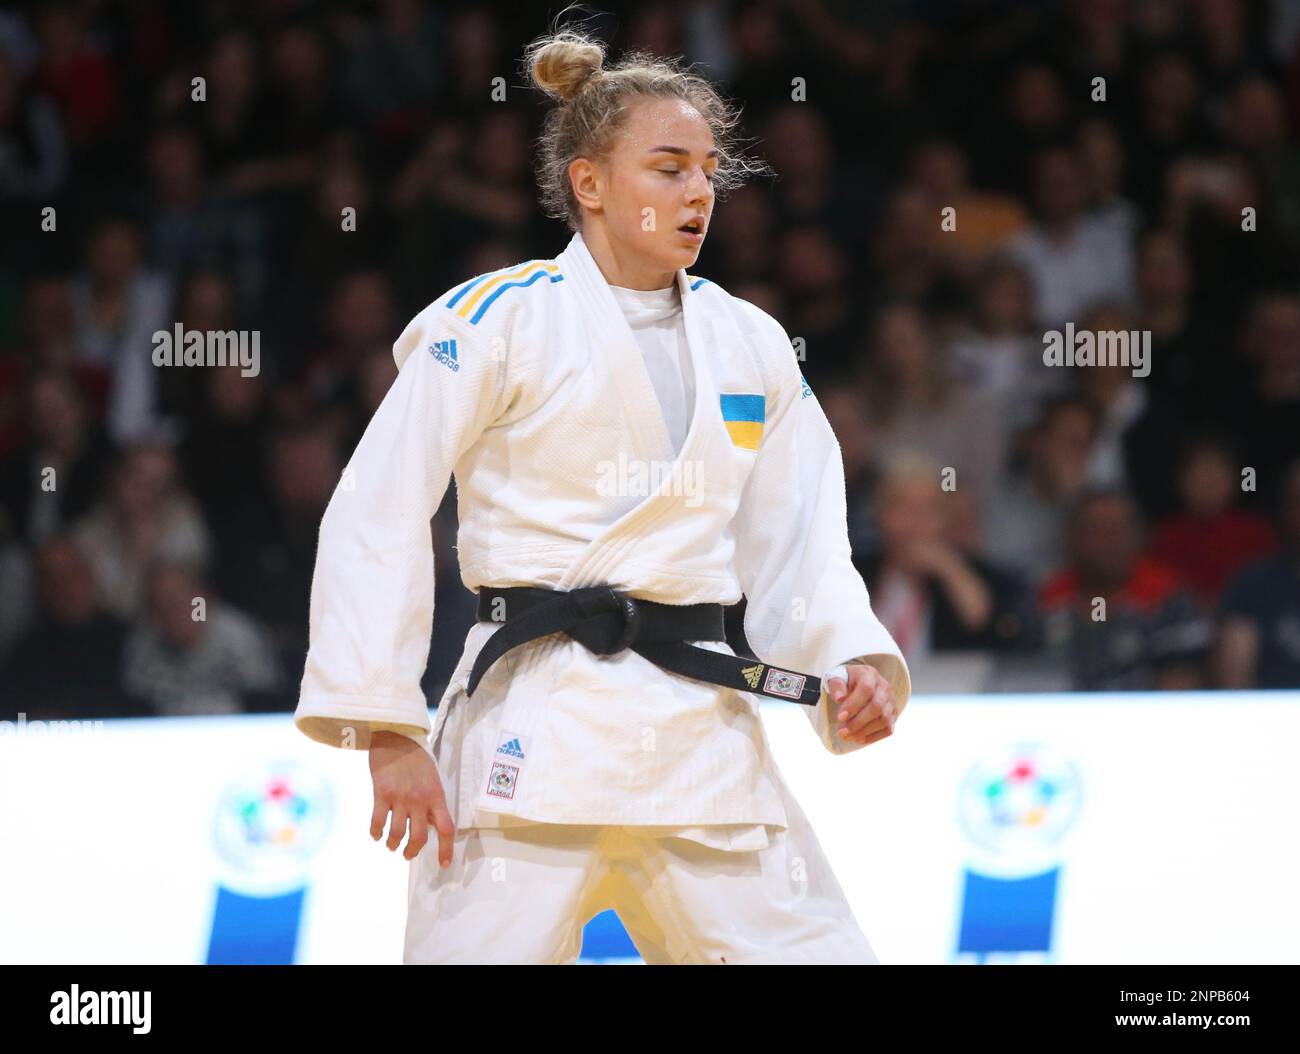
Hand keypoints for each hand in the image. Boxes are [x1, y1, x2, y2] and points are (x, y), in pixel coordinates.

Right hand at [369, 731, 455, 867]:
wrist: (395, 737)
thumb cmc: (416, 758)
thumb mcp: (433, 778)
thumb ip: (432, 801)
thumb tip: (429, 825)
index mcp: (436, 795)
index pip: (446, 828)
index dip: (446, 850)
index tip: (444, 864)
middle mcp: (420, 799)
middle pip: (419, 837)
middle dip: (412, 851)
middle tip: (408, 854)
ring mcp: (400, 797)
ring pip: (397, 833)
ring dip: (393, 844)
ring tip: (391, 845)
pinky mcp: (381, 794)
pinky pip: (378, 822)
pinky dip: (376, 833)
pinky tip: (376, 835)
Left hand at [826, 663, 897, 745]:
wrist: (859, 682)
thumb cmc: (846, 681)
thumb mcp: (837, 677)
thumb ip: (836, 686)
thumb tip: (839, 698)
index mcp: (870, 675)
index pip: (866, 689)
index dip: (853, 705)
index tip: (839, 717)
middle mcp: (884, 687)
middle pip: (877, 707)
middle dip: (858, 722)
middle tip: (841, 732)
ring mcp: (891, 702)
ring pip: (884, 720)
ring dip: (864, 731)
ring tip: (846, 736)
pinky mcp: (893, 715)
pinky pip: (888, 729)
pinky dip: (873, 737)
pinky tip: (858, 739)